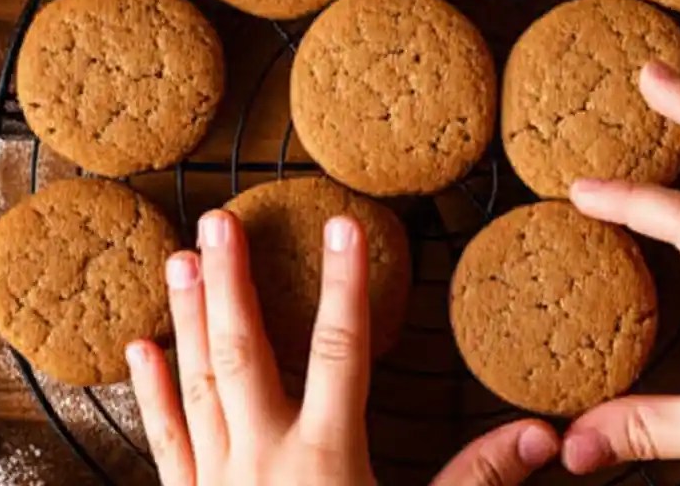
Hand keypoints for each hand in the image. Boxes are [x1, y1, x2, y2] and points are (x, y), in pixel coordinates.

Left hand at [127, 210, 559, 485]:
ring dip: (187, 318)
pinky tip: (139, 350)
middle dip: (232, 280)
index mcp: (327, 457)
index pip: (340, 348)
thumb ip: (477, 480)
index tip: (345, 227)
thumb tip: (540, 434)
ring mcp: (219, 481)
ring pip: (197, 383)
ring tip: (178, 259)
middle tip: (220, 219)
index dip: (346, 284)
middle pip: (246, 350)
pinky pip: (167, 440)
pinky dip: (152, 393)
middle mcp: (264, 457)